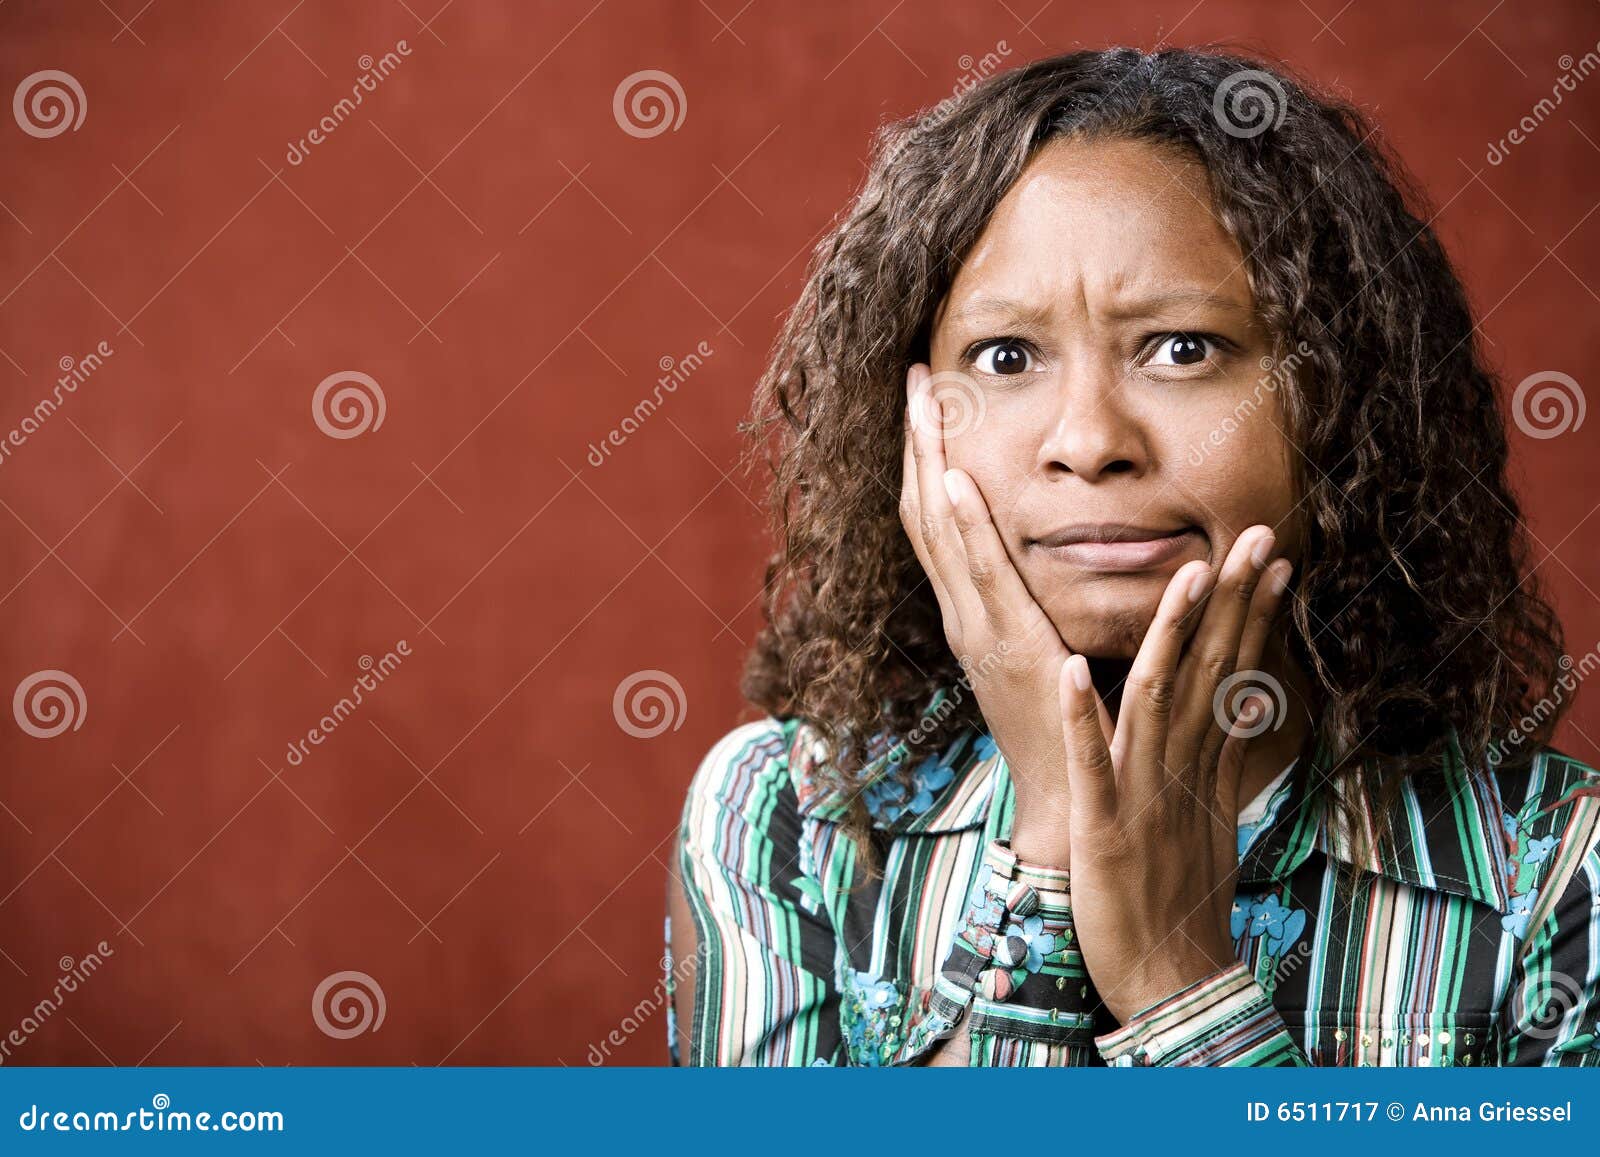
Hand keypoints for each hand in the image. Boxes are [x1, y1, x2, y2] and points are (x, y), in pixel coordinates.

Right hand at [897, 362, 1108, 863]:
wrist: (1068, 796)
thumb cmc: (1065, 723)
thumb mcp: (1042, 648)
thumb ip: (1036, 601)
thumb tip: (1045, 550)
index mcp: (970, 610)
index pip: (935, 518)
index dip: (925, 457)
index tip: (925, 401)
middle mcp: (962, 612)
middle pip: (924, 510)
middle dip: (916, 441)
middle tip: (913, 375)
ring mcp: (976, 627)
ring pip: (939, 530)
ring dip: (930, 462)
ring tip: (924, 402)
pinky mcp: (1004, 646)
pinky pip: (979, 576)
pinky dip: (964, 527)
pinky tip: (957, 481)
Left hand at [1056, 523, 1292, 1023]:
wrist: (1169, 977)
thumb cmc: (1182, 896)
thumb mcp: (1211, 814)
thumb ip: (1222, 755)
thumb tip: (1241, 704)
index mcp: (1203, 763)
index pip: (1234, 673)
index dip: (1254, 613)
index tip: (1274, 558)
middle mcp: (1182, 769)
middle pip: (1211, 672)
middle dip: (1237, 603)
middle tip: (1262, 537)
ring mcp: (1145, 793)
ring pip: (1160, 701)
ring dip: (1172, 636)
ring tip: (1186, 575)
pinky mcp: (1106, 826)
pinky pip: (1094, 765)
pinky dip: (1083, 719)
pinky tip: (1071, 671)